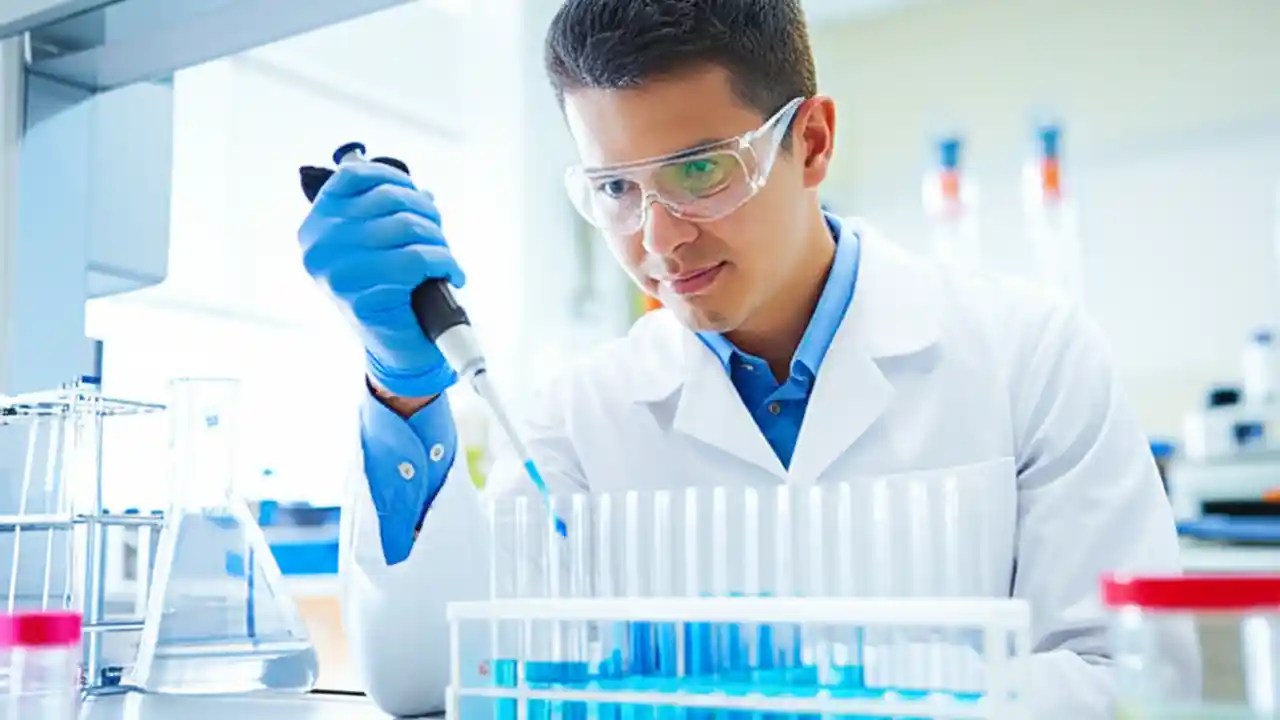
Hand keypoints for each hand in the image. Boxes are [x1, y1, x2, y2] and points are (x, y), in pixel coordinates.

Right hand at [298, 161, 464, 397]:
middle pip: (389, 200)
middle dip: (427, 216)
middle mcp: (318, 246)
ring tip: (443, 258)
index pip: (354, 175)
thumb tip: (422, 193)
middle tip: (439, 238)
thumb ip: (388, 211)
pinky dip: (444, 264)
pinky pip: (416, 262)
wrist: (398, 346)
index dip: (397, 181)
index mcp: (317, 224)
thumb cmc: (391, 288)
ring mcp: (336, 273)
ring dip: (438, 242)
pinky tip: (450, 274)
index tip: (419, 199)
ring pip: (406, 228)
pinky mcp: (360, 298)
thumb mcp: (381, 241)